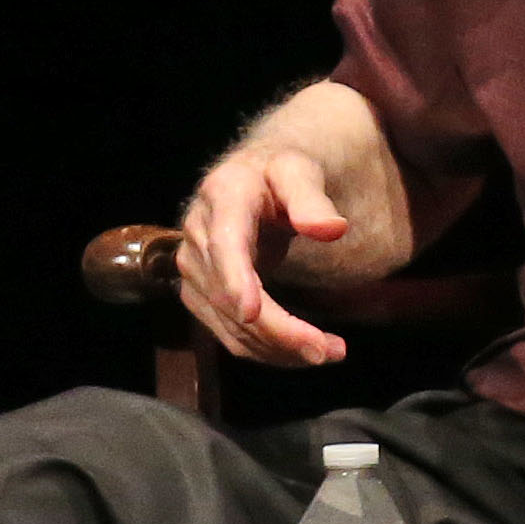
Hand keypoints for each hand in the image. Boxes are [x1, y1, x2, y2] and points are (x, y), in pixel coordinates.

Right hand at [175, 148, 350, 365]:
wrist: (251, 179)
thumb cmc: (278, 174)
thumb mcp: (298, 172)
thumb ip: (311, 198)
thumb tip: (331, 228)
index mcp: (223, 196)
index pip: (225, 243)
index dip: (235, 279)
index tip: (251, 312)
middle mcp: (198, 234)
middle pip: (229, 297)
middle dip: (279, 331)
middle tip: (329, 351)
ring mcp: (193, 268)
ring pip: (229, 325)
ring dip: (278, 348)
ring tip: (329, 351)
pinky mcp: (199, 294)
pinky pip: (229, 334)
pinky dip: (267, 350)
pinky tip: (303, 350)